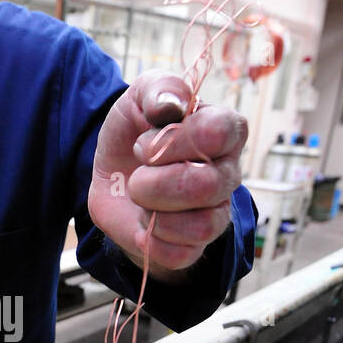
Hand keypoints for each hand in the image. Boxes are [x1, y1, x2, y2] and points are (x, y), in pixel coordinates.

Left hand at [88, 71, 247, 279]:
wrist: (113, 173)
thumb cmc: (137, 131)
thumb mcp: (140, 97)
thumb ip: (161, 88)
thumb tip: (171, 105)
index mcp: (224, 130)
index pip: (220, 133)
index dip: (176, 140)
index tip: (145, 142)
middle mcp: (228, 173)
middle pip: (207, 186)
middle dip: (155, 181)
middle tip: (138, 173)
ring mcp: (216, 212)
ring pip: (202, 226)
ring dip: (154, 212)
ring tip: (141, 197)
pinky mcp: (194, 245)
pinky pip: (181, 254)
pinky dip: (151, 240)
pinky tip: (144, 222)